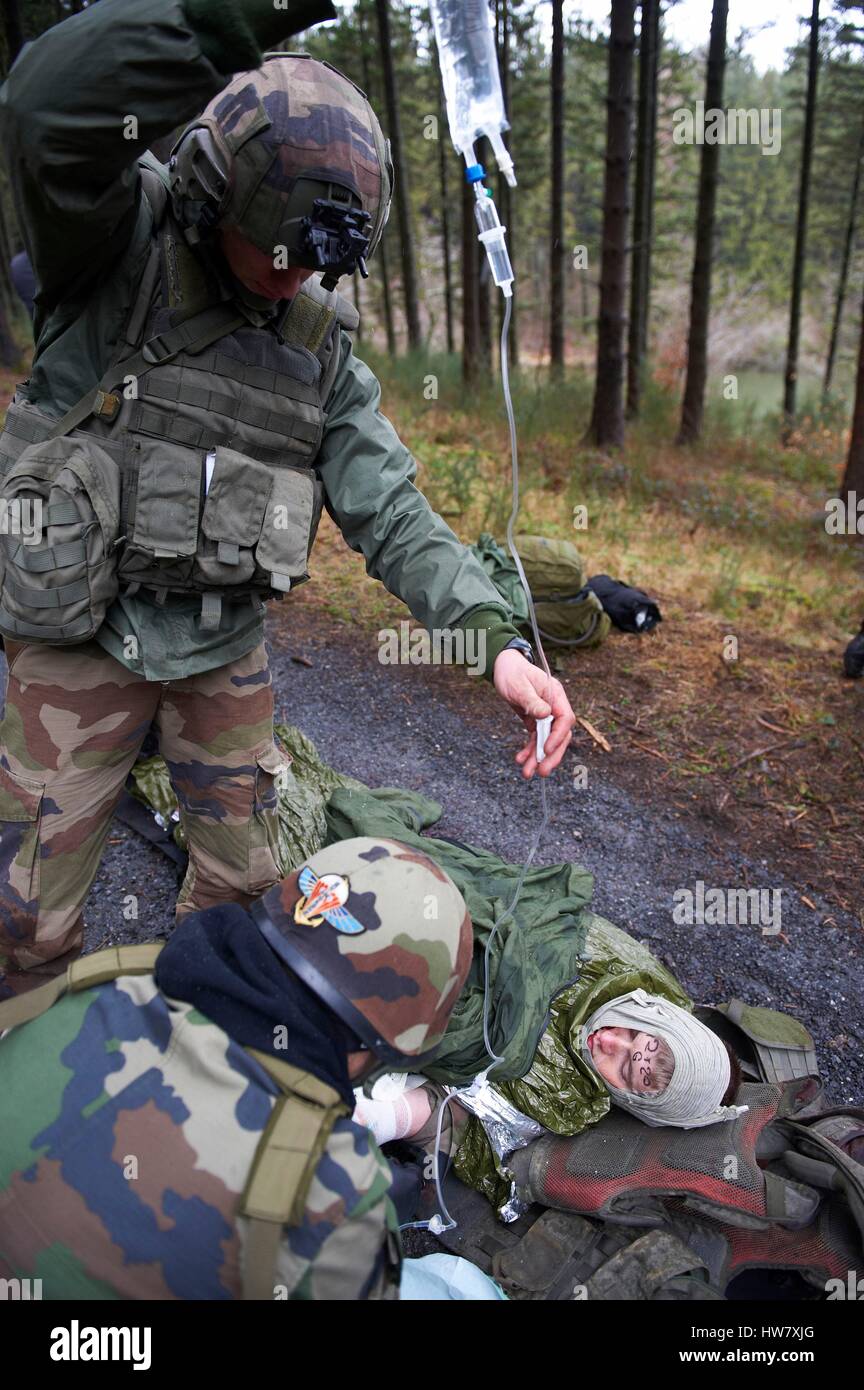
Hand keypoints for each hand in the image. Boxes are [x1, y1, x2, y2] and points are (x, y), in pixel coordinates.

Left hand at [492, 649, 574, 777]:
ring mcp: (546, 715)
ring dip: (538, 758)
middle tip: (542, 772)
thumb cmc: (511, 672)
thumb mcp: (519, 686)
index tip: (546, 749)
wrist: (502, 667)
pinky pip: (536, 739)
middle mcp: (554, 706)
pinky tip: (520, 760)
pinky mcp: (536, 720)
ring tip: (527, 773)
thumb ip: (532, 701)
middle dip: (551, 755)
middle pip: (559, 735)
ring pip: (547, 741)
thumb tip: (545, 714)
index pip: (565, 719)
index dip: (558, 736)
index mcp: (555, 695)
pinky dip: (529, 751)